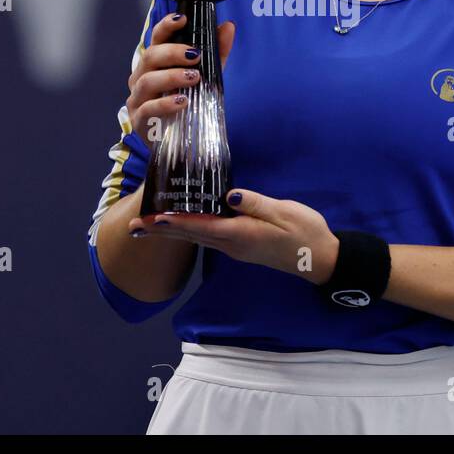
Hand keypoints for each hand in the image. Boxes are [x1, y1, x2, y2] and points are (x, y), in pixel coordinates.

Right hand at [125, 11, 235, 143]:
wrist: (176, 143)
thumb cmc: (185, 104)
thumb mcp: (205, 77)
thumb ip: (216, 53)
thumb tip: (228, 26)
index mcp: (154, 63)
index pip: (156, 38)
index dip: (166, 26)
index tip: (183, 19)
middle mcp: (141, 77)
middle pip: (150, 56)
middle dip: (173, 53)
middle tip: (196, 56)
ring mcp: (137, 99)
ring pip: (147, 81)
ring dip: (172, 76)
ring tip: (194, 78)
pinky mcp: (139, 120)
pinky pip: (149, 108)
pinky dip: (166, 103)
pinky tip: (182, 102)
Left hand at [129, 189, 339, 284]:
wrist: (321, 258)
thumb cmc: (305, 232)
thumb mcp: (284, 212)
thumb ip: (255, 203)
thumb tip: (229, 195)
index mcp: (241, 234)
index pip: (201, 227)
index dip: (175, 222)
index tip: (152, 217)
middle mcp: (233, 245)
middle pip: (191, 235)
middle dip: (161, 229)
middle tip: (133, 225)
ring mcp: (236, 248)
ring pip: (197, 237)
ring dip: (171, 231)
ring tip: (148, 224)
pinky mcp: (241, 246)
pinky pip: (208, 237)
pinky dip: (189, 230)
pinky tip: (182, 224)